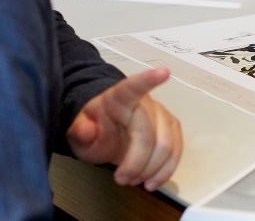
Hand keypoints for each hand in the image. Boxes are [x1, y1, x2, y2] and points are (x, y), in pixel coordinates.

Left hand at [67, 67, 182, 191]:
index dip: (148, 80)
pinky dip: (166, 170)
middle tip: (121, 179)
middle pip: (148, 134)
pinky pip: (176, 150)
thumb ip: (81, 131)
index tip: (163, 72)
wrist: (106, 128)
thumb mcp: (78, 131)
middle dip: (136, 163)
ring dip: (151, 169)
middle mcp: (145, 103)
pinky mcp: (172, 128)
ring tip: (134, 181)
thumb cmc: (95, 128)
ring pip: (166, 145)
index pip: (133, 87)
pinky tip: (154, 180)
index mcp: (118, 98)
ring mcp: (162, 114)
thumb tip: (87, 131)